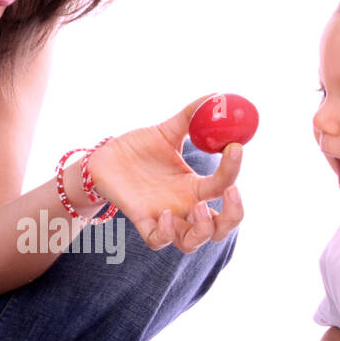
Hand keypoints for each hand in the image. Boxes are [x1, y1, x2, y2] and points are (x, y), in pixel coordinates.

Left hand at [85, 95, 243, 251]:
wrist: (104, 158)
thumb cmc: (137, 148)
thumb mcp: (167, 130)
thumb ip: (192, 115)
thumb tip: (216, 96)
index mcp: (194, 186)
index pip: (225, 186)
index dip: (234, 170)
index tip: (235, 147)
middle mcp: (183, 206)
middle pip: (221, 228)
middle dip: (233, 215)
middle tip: (231, 191)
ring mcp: (163, 217)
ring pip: (192, 243)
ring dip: (203, 230)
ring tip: (200, 206)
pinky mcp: (141, 221)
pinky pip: (158, 241)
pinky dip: (165, 233)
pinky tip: (164, 212)